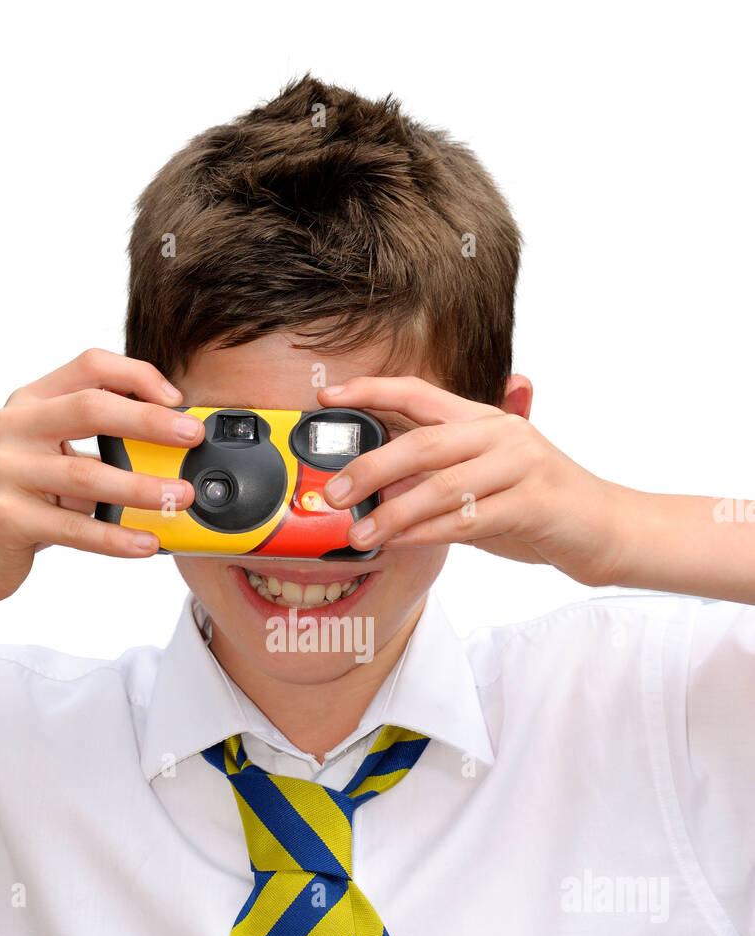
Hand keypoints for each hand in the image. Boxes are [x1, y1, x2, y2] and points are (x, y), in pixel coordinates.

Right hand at [0, 348, 202, 606]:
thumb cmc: (17, 496)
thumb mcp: (46, 452)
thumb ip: (91, 439)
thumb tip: (170, 444)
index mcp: (30, 402)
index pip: (89, 366)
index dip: (138, 376)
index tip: (177, 400)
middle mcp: (13, 428)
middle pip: (91, 409)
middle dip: (150, 422)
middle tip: (193, 438)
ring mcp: (5, 472)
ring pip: (86, 475)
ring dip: (142, 487)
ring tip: (181, 496)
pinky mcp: (7, 519)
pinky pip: (74, 529)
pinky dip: (116, 537)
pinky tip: (146, 543)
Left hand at [319, 376, 630, 588]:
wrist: (608, 529)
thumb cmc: (538, 507)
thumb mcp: (485, 481)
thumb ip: (437, 479)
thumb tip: (378, 487)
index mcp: (484, 419)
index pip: (418, 393)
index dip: (370, 391)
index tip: (327, 397)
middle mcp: (501, 433)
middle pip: (422, 442)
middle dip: (370, 467)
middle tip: (335, 493)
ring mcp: (520, 465)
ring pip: (441, 486)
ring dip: (393, 514)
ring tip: (360, 535)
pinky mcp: (534, 503)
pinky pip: (467, 520)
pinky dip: (427, 534)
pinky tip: (400, 544)